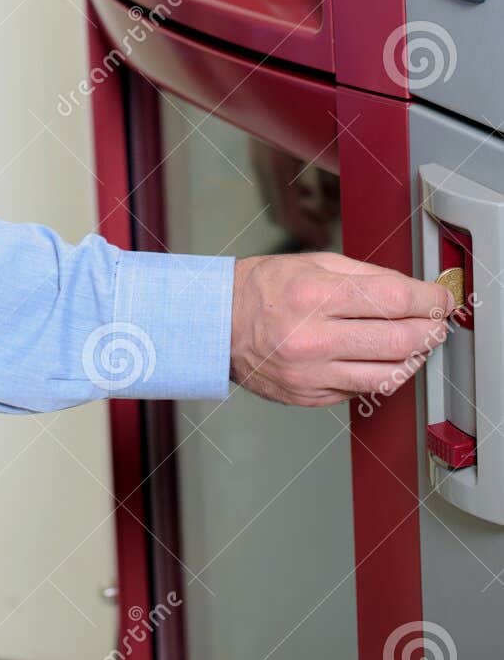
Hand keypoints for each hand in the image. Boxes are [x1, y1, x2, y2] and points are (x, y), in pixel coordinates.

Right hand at [230, 251, 453, 405]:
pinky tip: (380, 358)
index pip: (393, 301)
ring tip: (416, 342)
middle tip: (436, 322)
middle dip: (430, 330)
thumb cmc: (265, 288)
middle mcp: (313, 337)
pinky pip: (362, 390)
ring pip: (388, 374)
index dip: (429, 300)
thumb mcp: (314, 263)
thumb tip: (413, 291)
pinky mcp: (310, 397)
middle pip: (399, 341)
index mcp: (314, 295)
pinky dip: (380, 374)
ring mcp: (311, 373)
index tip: (441, 299)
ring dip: (414, 357)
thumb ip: (366, 276)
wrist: (218, 325)